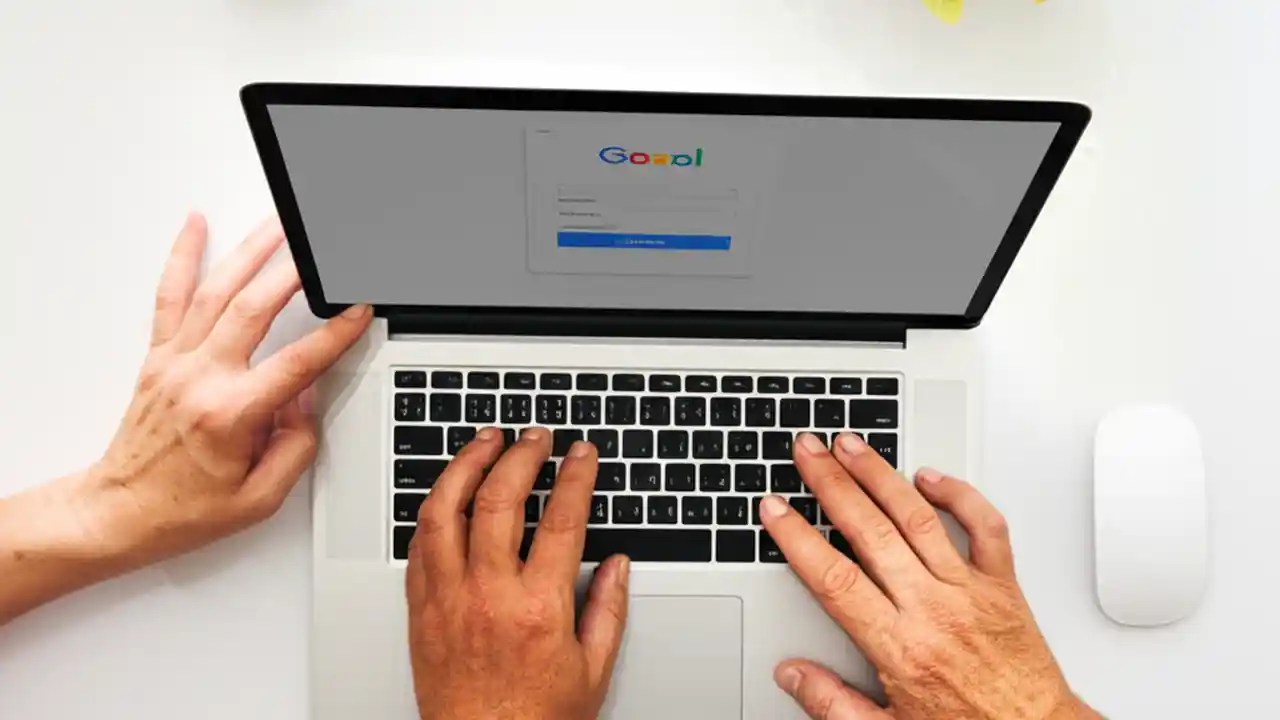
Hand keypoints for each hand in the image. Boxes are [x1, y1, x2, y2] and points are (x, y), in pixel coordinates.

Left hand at [83, 213, 371, 567]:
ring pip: (215, 291)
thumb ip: (296, 446)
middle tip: (322, 252)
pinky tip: (195, 226)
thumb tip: (306, 402)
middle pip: (254, 308)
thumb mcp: (260, 497)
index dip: (335, 333)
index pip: (297, 363)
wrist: (119, 512)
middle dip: (295, 273)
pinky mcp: (158, 358)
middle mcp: (200, 379)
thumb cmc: (183, 510)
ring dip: (250, 251)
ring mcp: (175, 363)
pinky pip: (169, 297)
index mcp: (230, 414)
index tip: (357, 311)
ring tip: (278, 225)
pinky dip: (182, 257)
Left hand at [406, 428, 629, 719]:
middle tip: (536, 437)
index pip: (562, 520)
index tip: (581, 455)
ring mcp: (448, 599)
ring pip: (447, 512)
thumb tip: (618, 565)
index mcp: (538, 608)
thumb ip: (609, 610)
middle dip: (521, 456)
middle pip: (502, 500)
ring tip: (485, 442)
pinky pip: (419, 545)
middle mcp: (489, 595)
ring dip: (466, 466)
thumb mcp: (593, 670)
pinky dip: (435, 510)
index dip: (575, 477)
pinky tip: (449, 493)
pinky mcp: (421, 610)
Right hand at [761, 432, 1097, 719]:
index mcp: (900, 647)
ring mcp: (970, 590)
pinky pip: (985, 526)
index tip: (774, 510)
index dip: (797, 539)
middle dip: (831, 484)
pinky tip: (929, 476)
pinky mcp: (1003, 584)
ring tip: (852, 446)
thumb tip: (791, 675)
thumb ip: (832, 704)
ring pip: (918, 518)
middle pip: (871, 532)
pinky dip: (959, 494)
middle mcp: (934, 610)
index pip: (834, 579)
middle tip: (807, 452)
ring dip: (880, 475)